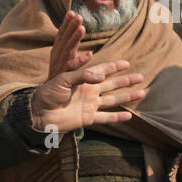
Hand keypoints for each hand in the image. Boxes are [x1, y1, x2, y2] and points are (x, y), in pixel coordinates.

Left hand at [30, 60, 145, 133]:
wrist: (40, 112)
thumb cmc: (48, 92)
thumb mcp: (64, 78)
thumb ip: (83, 76)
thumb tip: (101, 77)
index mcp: (84, 79)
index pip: (104, 70)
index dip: (115, 67)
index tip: (128, 63)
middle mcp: (90, 91)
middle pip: (113, 84)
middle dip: (127, 80)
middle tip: (141, 76)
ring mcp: (90, 105)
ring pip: (114, 99)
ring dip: (127, 97)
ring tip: (142, 93)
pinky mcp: (88, 118)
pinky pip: (106, 117)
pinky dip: (118, 117)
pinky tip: (129, 116)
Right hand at [49, 10, 92, 78]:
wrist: (49, 93)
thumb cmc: (58, 73)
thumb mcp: (61, 56)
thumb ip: (69, 42)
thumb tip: (77, 26)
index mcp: (57, 50)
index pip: (61, 34)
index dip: (66, 23)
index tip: (71, 12)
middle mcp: (58, 55)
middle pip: (64, 39)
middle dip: (71, 27)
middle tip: (78, 16)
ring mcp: (61, 64)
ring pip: (68, 49)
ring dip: (75, 39)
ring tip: (82, 29)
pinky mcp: (65, 74)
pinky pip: (73, 67)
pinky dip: (80, 60)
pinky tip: (89, 54)